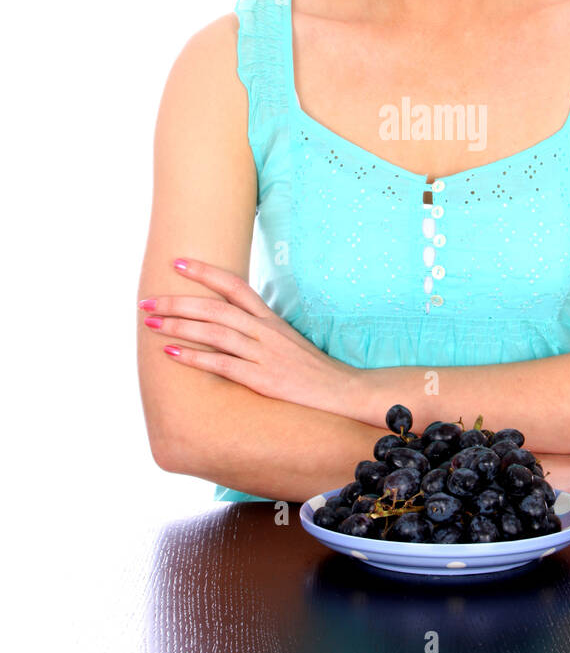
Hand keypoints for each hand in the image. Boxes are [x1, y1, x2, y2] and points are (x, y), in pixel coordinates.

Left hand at [139, 258, 357, 415]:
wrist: (340, 390)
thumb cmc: (309, 367)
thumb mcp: (285, 339)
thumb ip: (258, 328)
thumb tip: (226, 322)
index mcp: (269, 318)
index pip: (234, 285)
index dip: (205, 272)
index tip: (176, 263)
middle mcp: (264, 330)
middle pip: (215, 307)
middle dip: (178, 301)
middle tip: (147, 300)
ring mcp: (263, 353)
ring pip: (214, 331)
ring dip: (179, 326)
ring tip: (151, 322)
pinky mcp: (262, 378)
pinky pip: (222, 364)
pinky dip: (194, 358)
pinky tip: (171, 354)